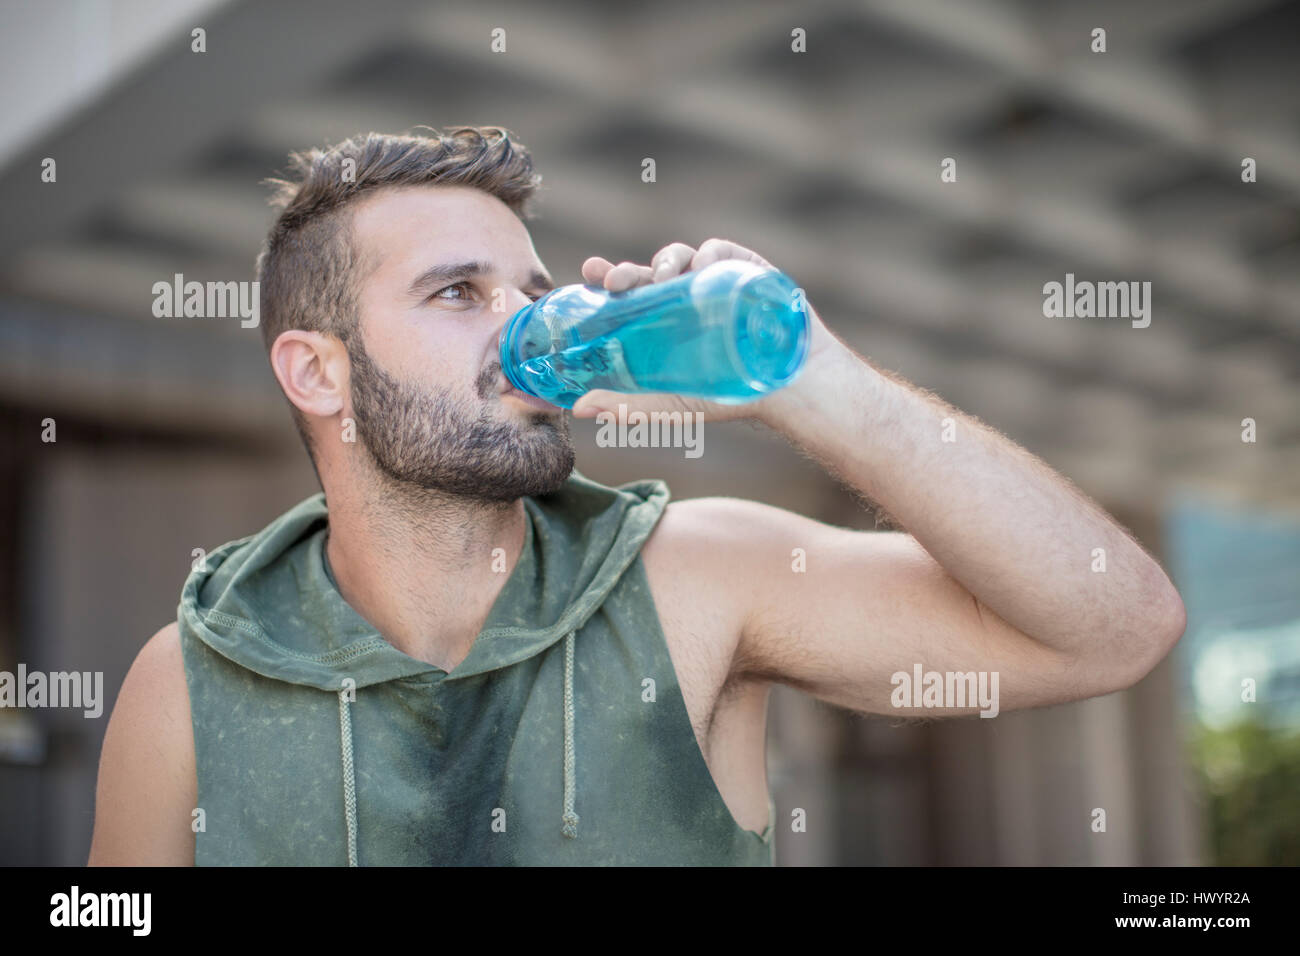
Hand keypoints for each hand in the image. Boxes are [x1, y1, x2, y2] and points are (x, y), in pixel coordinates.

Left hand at [574, 238, 832, 423]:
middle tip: (614, 279)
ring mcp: (713, 281)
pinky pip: (718, 251)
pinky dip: (706, 253)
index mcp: (660, 321)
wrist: (788, 387)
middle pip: (645, 273)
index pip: (625, 294)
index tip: (589, 273)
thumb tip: (577, 409)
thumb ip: (628, 407)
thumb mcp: (672, 406)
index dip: (605, 280)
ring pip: (678, 256)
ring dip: (663, 260)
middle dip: (627, 270)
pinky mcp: (743, 269)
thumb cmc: (729, 396)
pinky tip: (701, 266)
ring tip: (661, 277)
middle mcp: (682, 297)